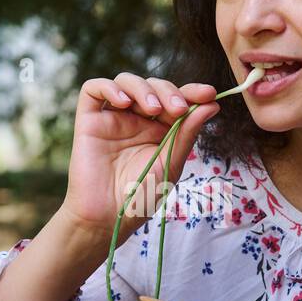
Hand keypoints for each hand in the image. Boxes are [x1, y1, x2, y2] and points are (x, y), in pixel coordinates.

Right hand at [62, 74, 220, 238]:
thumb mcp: (171, 164)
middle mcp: (136, 120)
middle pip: (154, 86)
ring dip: (144, 88)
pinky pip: (93, 89)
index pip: (176, 99)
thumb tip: (212, 105)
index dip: (192, 92)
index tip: (208, 93)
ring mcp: (112, 118)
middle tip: (178, 108)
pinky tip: (123, 102)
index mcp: (159, 130)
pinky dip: (109, 88)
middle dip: (169, 91)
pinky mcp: (89, 120)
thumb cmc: (140, 197)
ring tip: (154, 109)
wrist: (108, 218)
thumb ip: (187, 133)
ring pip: (126, 82)